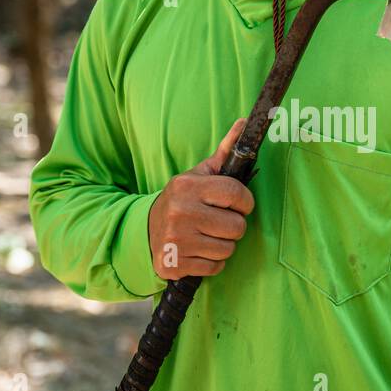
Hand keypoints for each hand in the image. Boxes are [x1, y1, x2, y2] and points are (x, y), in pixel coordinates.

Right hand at [148, 118, 254, 280]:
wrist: (145, 230)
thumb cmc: (182, 200)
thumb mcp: (198, 175)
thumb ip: (224, 152)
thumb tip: (244, 122)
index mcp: (187, 186)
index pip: (236, 193)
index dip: (245, 202)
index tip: (240, 204)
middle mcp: (180, 212)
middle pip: (237, 226)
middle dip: (234, 226)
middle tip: (219, 221)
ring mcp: (176, 241)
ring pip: (228, 249)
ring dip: (223, 245)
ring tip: (207, 236)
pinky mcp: (174, 264)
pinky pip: (215, 267)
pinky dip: (212, 262)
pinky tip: (198, 251)